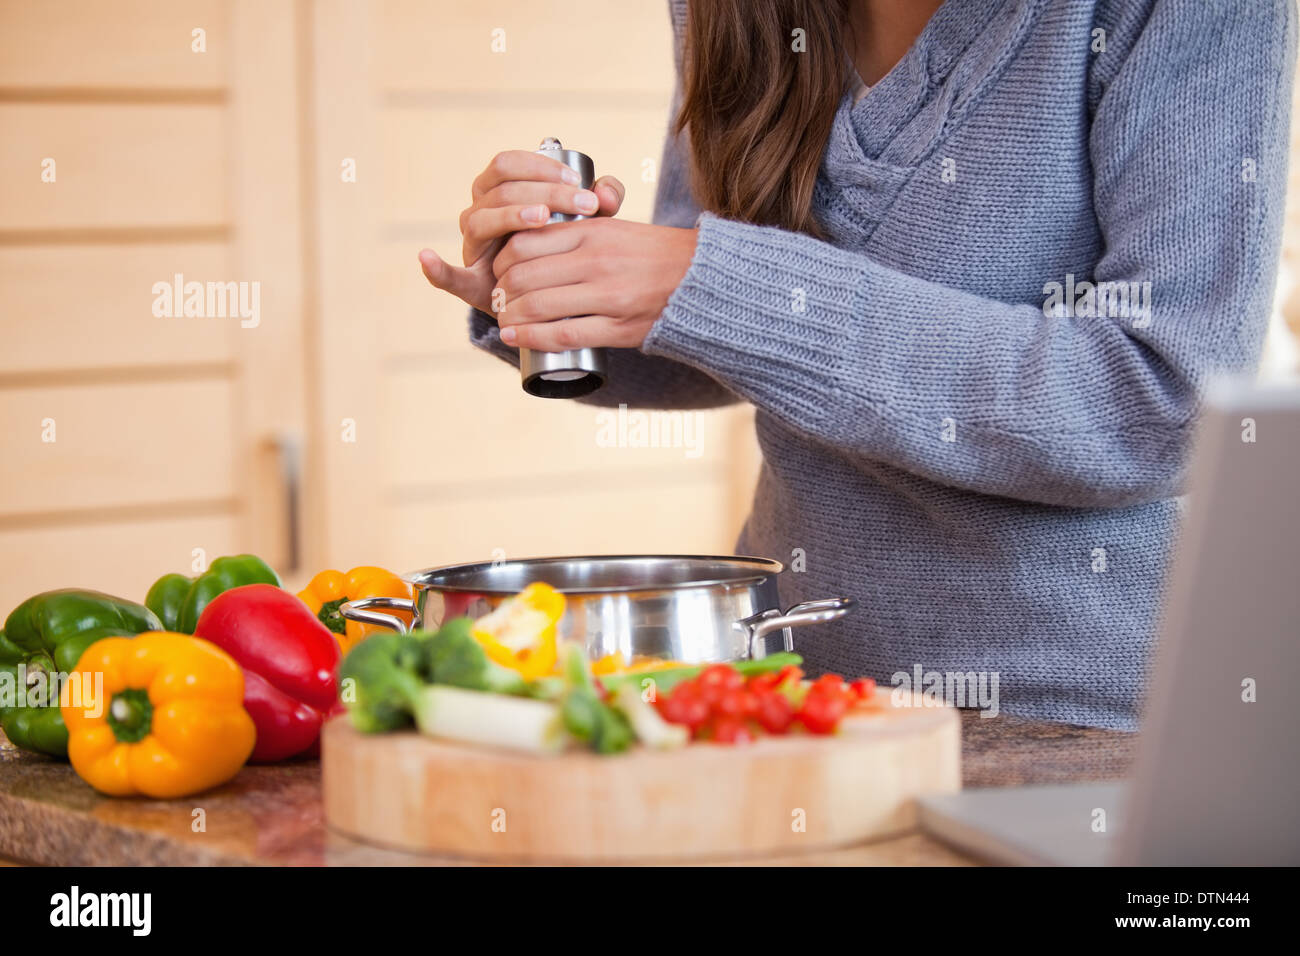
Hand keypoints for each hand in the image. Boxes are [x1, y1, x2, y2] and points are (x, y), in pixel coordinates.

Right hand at [418, 149, 623, 314]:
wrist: (549, 289)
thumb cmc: (565, 243)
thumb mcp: (588, 218)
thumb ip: (602, 201)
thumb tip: (607, 192)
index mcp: (500, 188)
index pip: (508, 164)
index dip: (540, 167)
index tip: (578, 181)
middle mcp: (479, 210)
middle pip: (501, 189)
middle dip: (544, 191)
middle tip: (583, 205)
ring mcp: (472, 244)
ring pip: (482, 219)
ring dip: (512, 215)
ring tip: (542, 218)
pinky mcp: (470, 281)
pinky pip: (448, 276)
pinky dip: (436, 269)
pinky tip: (428, 258)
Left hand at [491, 218, 697, 350]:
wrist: (703, 281)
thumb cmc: (655, 255)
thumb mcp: (616, 228)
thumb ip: (578, 233)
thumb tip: (531, 243)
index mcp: (593, 231)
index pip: (526, 241)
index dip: (502, 259)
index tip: (499, 271)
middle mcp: (596, 260)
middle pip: (524, 275)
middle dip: (501, 290)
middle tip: (498, 298)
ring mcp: (607, 295)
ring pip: (538, 305)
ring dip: (511, 316)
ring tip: (505, 320)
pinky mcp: (617, 326)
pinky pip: (562, 333)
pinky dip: (531, 337)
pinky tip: (514, 338)